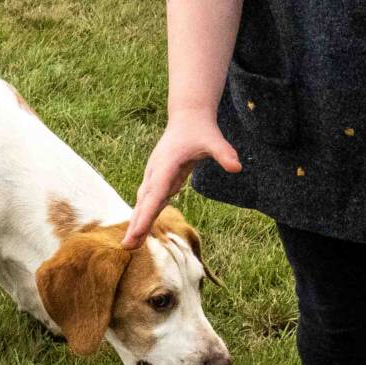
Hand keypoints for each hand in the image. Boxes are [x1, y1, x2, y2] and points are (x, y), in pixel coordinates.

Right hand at [125, 114, 238, 247]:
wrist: (188, 118)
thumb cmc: (200, 130)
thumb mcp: (214, 140)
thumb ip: (224, 153)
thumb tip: (237, 167)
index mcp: (166, 165)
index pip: (155, 193)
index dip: (146, 214)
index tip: (137, 232)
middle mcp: (156, 172)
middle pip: (145, 202)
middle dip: (136, 224)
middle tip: (128, 246)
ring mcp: (155, 176)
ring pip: (144, 203)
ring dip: (138, 222)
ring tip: (131, 245)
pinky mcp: (159, 179)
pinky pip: (151, 201)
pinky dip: (145, 216)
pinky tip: (141, 231)